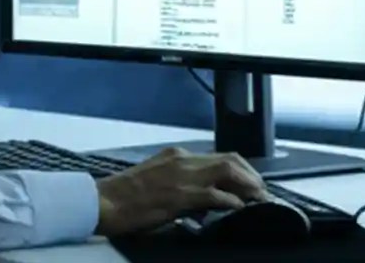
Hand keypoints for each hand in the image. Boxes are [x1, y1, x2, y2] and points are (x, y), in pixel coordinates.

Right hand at [94, 147, 266, 236]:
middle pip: (229, 160)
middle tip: (261, 193)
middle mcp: (182, 160)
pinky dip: (232, 200)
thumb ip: (180, 182)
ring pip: (228, 171)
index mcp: (175, 156)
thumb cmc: (125, 196)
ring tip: (257, 199)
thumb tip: (204, 197)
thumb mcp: (156, 179)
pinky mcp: (180, 195)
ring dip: (248, 186)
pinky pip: (215, 195)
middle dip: (251, 175)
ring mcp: (182, 176)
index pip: (218, 157)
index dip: (240, 171)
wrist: (103, 202)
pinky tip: (238, 208)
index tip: (250, 185)